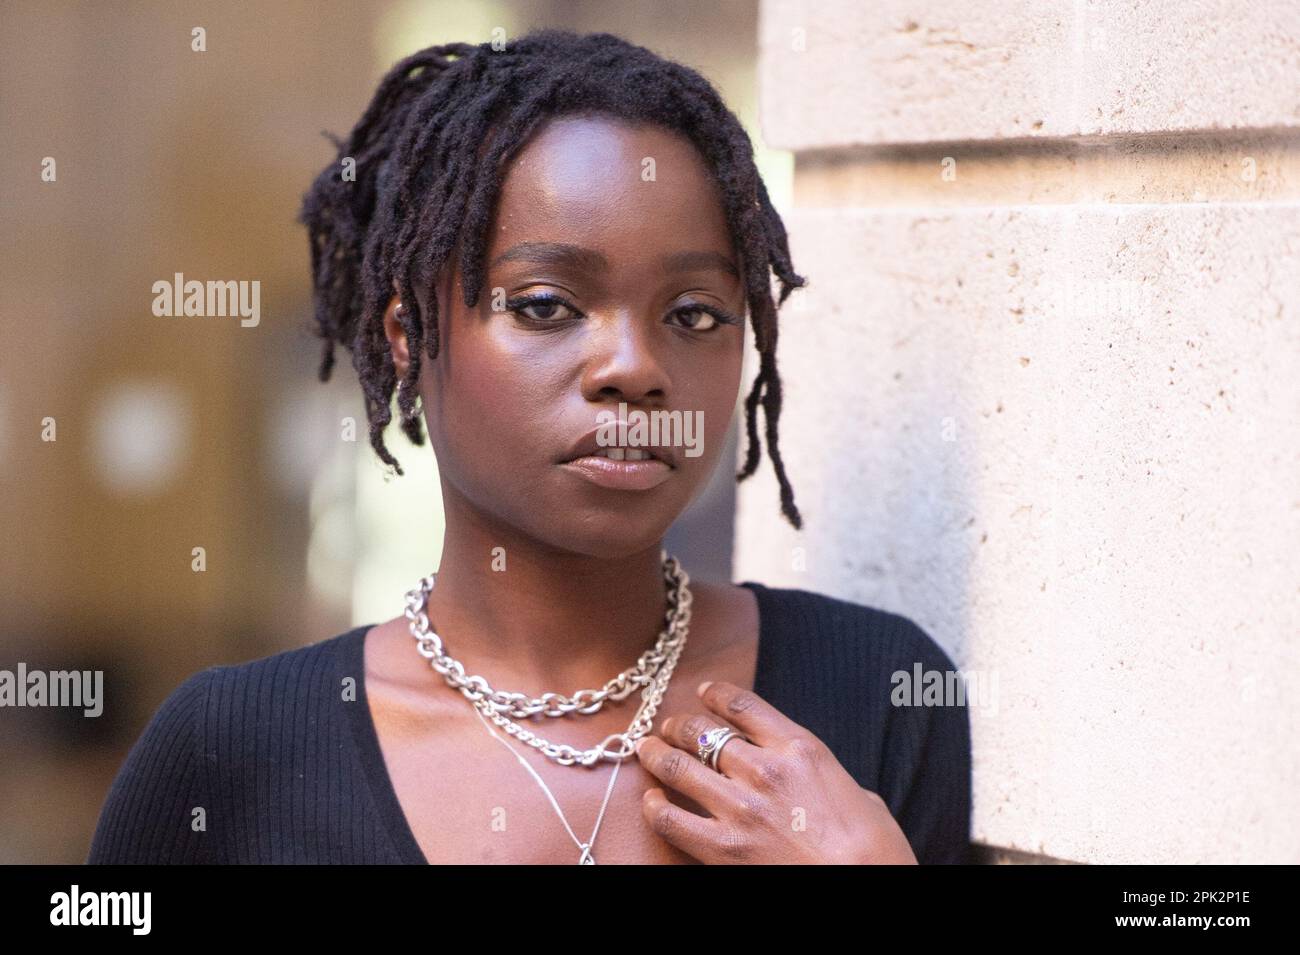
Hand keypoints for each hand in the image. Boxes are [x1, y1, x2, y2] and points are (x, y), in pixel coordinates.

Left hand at [634, 680, 917, 863]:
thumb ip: (823, 777)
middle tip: (669, 727)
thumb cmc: (876, 849)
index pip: (743, 705)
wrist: (867, 886)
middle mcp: (763, 769)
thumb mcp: (859, 793)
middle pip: (703, 731)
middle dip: (680, 725)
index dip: (716, 694)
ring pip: (678, 766)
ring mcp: (739, 808)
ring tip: (646, 748)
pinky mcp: (721, 848)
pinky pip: (670, 819)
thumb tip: (814, 780)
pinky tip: (651, 801)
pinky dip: (654, 807)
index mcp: (800, 748)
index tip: (704, 692)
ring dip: (656, 753)